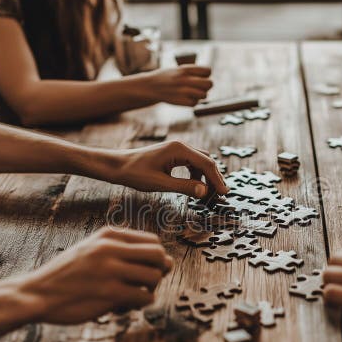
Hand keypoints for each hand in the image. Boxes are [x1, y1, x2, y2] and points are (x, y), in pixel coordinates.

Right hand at [12, 228, 172, 324]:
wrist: (37, 294)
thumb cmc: (68, 275)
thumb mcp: (91, 250)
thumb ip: (123, 251)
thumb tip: (167, 261)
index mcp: (108, 235)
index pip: (152, 241)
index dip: (155, 258)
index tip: (144, 271)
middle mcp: (110, 248)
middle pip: (159, 256)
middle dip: (159, 272)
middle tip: (145, 284)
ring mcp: (110, 270)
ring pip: (154, 277)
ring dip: (149, 290)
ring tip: (132, 297)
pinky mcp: (109, 293)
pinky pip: (145, 297)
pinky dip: (140, 304)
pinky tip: (123, 307)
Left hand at [103, 140, 228, 197]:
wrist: (118, 166)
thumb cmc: (135, 173)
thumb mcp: (160, 183)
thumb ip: (184, 187)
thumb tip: (204, 192)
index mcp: (179, 149)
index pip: (206, 163)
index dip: (217, 179)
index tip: (224, 193)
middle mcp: (180, 146)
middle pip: (206, 160)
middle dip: (214, 177)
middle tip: (220, 195)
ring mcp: (177, 150)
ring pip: (200, 162)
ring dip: (206, 177)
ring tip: (208, 194)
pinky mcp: (173, 155)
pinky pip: (191, 164)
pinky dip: (196, 175)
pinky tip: (194, 187)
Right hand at [142, 65, 212, 106]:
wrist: (150, 86)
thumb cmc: (167, 77)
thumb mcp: (179, 70)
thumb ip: (193, 73)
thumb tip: (208, 79)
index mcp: (185, 69)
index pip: (208, 71)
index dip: (206, 75)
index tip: (200, 77)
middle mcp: (185, 79)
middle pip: (209, 84)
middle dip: (207, 87)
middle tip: (200, 87)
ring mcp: (182, 91)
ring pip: (204, 95)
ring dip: (200, 95)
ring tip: (192, 93)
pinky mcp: (180, 101)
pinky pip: (195, 103)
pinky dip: (192, 102)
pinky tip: (186, 99)